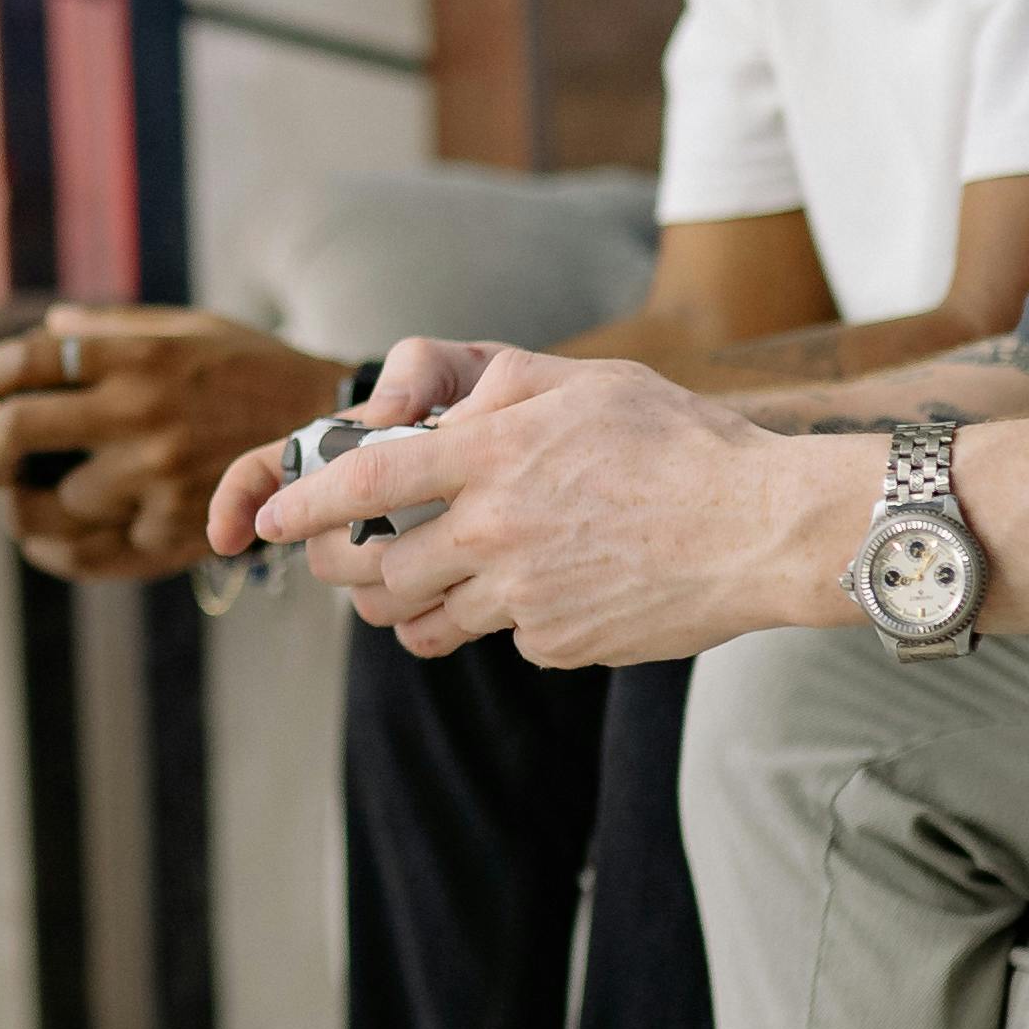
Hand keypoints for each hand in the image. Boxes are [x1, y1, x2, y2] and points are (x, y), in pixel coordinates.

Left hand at [0, 306, 346, 584]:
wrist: (330, 433)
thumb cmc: (249, 372)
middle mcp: (142, 415)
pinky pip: (84, 554)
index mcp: (140, 355)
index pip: (27, 361)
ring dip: (10, 501)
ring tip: (7, 494)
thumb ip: (110, 328)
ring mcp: (156, 480)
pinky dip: (48, 548)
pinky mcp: (173, 533)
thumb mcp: (186, 329)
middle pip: (13, 433)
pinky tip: (39, 532)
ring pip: (41, 505)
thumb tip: (41, 329)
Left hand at [221, 346, 850, 667]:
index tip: (268, 522)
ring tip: (428, 583)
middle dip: (344, 572)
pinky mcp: (555, 644)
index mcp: (493, 454)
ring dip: (407, 606)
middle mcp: (495, 528)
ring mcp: (524, 595)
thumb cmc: (680, 443)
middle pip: (374, 570)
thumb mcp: (584, 384)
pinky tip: (544, 591)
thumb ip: (496, 390)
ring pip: (423, 617)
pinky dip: (501, 621)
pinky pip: (499, 638)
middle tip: (347, 564)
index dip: (300, 507)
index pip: (363, 484)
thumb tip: (427, 411)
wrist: (760, 528)